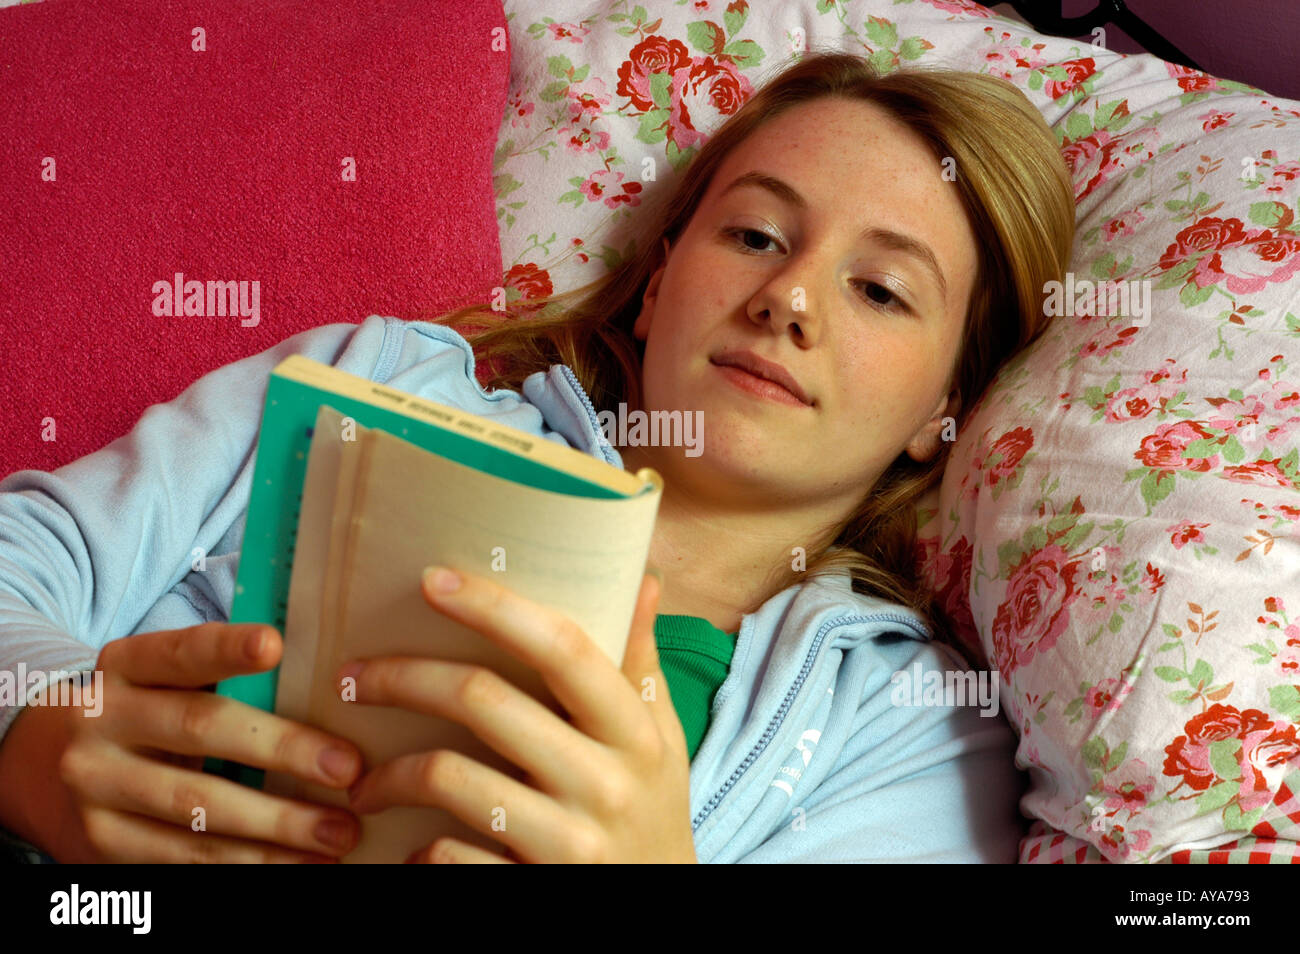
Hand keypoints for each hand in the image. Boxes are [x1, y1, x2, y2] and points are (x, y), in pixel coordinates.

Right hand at [0, 622, 364, 862]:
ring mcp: (97, 788)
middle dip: (283, 752)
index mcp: (126, 666)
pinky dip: (245, 864)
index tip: (273, 644)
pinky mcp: (101, 845)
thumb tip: (327, 687)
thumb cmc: (147, 712)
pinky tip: (293, 864)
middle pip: (199, 732)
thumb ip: (223, 676)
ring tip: (337, 835)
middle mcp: (102, 722)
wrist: (46, 767)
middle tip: (347, 771)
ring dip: (276, 828)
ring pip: (196, 812)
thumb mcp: (163, 681)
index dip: (226, 648)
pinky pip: (182, 859)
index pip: (180, 651)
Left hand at [338, 567, 697, 863]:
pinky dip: (417, 851)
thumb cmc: (652, 813)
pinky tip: (411, 847)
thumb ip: (640, 661)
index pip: (563, 647)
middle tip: (351, 678)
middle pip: (484, 700)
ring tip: (365, 780)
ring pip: (450, 778)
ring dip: (387, 774)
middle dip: (401, 678)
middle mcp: (606, 782)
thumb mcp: (661, 740)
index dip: (495, 607)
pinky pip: (448, 857)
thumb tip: (641, 575)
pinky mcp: (535, 891)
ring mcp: (570, 843)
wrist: (664, 914)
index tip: (432, 580)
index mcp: (634, 732)